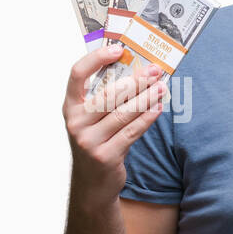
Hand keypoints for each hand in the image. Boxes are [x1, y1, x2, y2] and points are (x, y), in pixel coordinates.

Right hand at [63, 43, 166, 205]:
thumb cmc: (97, 143)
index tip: (118, 49)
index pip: (77, 75)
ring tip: (162, 86)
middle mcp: (75, 122)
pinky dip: (147, 118)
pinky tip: (159, 107)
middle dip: (135, 80)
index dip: (96, 59)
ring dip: (146, 98)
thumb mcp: (92, 121)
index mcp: (70, 107)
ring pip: (123, 113)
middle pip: (108, 94)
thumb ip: (105, 100)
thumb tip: (136, 73)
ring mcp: (89, 140)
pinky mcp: (106, 155)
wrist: (92, 184)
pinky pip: (131, 132)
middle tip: (155, 69)